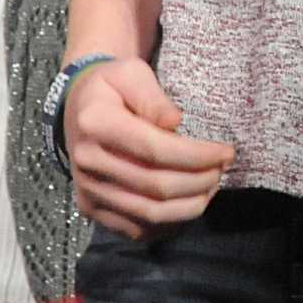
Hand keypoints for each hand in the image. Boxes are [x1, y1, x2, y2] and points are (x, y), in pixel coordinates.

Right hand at [64, 55, 234, 238]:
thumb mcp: (131, 73)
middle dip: (200, 181)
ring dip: (190, 205)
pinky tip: (189, 203)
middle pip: (156, 186)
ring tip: (212, 186)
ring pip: (150, 213)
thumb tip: (175, 121)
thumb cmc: (112, 86)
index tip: (226, 152)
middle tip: (222, 168)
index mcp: (96, 123)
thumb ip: (152, 96)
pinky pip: (136, 229)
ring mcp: (88, 190)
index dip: (197, 156)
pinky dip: (170, 223)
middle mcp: (88, 161)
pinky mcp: (90, 209)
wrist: (75, 108)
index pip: (155, 150)